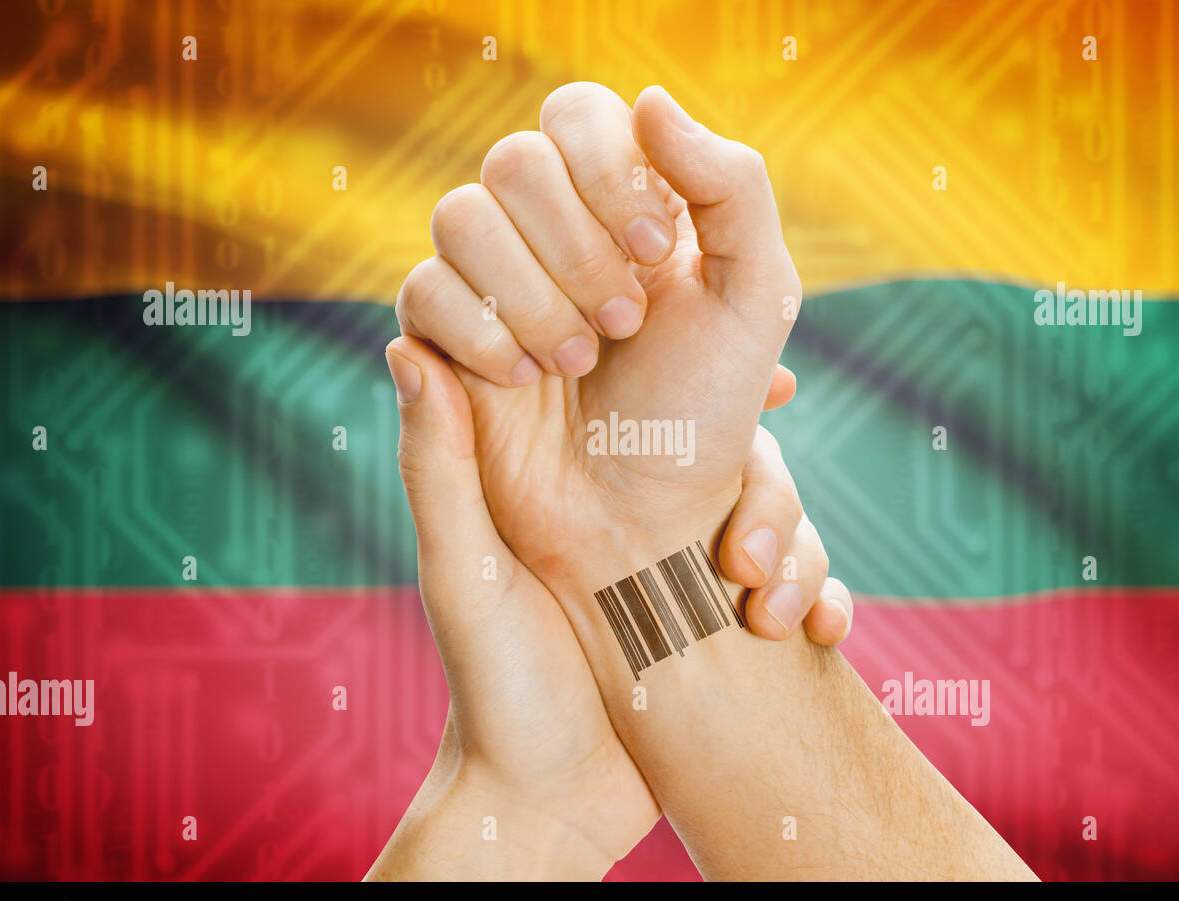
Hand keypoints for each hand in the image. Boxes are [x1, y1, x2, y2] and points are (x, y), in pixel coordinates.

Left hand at [366, 341, 850, 879]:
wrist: (549, 803)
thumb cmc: (493, 687)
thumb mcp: (464, 571)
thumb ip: (440, 468)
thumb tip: (406, 344)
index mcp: (569, 485)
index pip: (640, 395)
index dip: (693, 368)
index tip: (752, 371)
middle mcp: (635, 511)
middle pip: (732, 451)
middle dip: (768, 487)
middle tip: (755, 538)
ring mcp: (684, 563)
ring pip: (775, 515)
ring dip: (799, 553)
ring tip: (772, 611)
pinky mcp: (718, 614)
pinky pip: (793, 583)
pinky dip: (821, 600)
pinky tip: (821, 632)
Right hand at [395, 84, 800, 613]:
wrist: (647, 522)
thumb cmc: (707, 415)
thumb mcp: (756, 299)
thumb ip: (731, 185)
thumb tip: (646, 99)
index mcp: (624, 205)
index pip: (580, 114)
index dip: (609, 171)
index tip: (658, 254)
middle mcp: (551, 234)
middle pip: (515, 160)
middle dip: (575, 247)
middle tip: (624, 324)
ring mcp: (492, 284)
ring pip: (459, 217)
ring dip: (531, 294)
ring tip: (578, 363)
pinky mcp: (445, 339)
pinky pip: (422, 290)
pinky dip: (481, 334)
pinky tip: (527, 380)